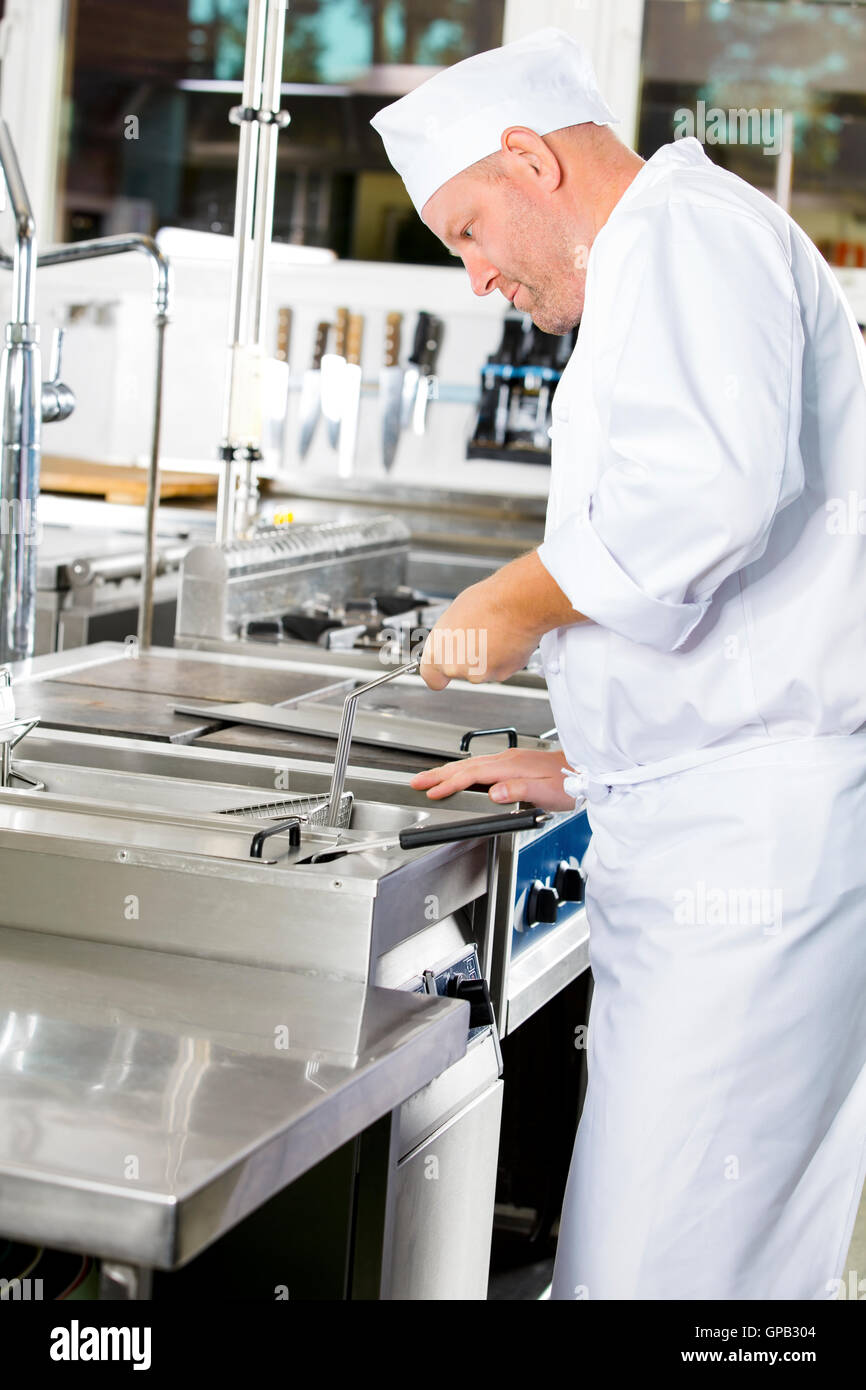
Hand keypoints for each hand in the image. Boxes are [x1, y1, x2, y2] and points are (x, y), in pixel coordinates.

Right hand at [410, 748, 576, 811]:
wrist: (586, 769)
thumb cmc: (569, 782)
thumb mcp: (547, 793)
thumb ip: (520, 791)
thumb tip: (495, 793)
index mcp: (511, 766)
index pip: (472, 775)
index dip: (450, 784)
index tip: (433, 792)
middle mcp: (506, 759)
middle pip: (465, 766)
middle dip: (438, 774)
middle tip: (417, 781)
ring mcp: (508, 759)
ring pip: (470, 764)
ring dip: (447, 771)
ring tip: (429, 778)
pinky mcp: (511, 762)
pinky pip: (478, 765)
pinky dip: (462, 770)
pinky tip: (458, 775)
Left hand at [419, 579, 538, 689]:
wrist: (516, 603)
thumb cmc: (487, 602)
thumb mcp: (453, 616)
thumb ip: (449, 638)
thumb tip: (452, 642)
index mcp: (438, 652)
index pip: (432, 677)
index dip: (440, 671)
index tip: (444, 669)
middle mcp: (456, 667)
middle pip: (459, 672)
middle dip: (467, 660)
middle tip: (476, 639)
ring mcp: (479, 674)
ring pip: (481, 671)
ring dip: (486, 658)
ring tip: (493, 635)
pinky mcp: (502, 675)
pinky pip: (500, 669)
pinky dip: (503, 659)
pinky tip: (505, 640)